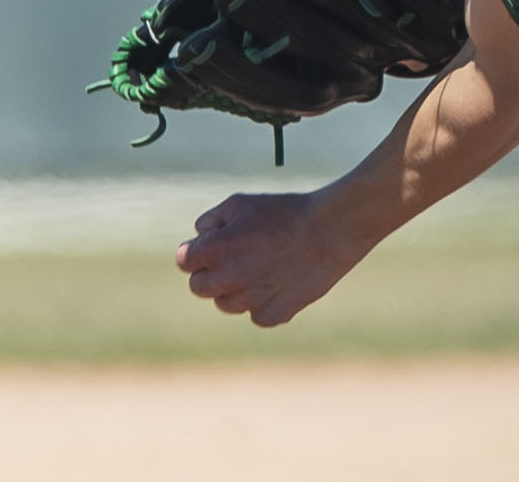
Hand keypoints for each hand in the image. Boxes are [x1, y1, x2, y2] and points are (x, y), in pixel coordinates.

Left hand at [175, 189, 376, 325]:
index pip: (185, 260)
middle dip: (213, 272)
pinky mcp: (272, 315)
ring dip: (238, 288)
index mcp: (214, 250)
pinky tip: (282, 280)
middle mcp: (226, 279)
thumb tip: (198, 239)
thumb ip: (210, 221)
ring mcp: (249, 301)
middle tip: (242, 255)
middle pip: (199, 286)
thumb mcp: (244, 202)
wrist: (333, 229)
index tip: (222, 241)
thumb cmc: (287, 211)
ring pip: (227, 303)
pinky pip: (256, 314)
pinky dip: (265, 301)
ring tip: (266, 266)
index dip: (202, 248)